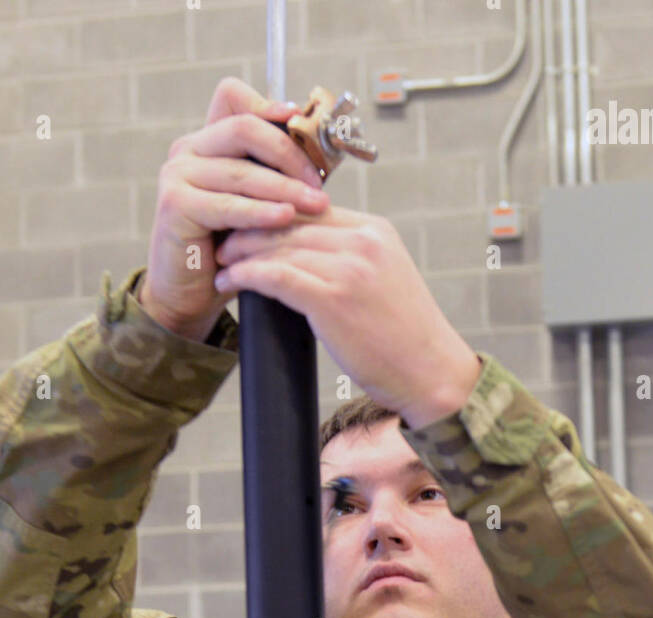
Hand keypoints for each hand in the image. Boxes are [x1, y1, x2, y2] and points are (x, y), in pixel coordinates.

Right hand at [139, 76, 329, 341]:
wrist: (191, 295)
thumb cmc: (228, 251)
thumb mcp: (256, 204)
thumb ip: (275, 175)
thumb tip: (324, 152)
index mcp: (207, 142)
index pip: (233, 98)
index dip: (268, 105)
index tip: (302, 120)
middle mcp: (188, 150)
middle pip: (245, 128)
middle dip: (289, 152)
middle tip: (319, 181)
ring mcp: (177, 175)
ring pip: (241, 170)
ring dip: (285, 188)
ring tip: (316, 204)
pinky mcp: (175, 206)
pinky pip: (227, 205)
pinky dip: (260, 212)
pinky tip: (286, 217)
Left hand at [211, 205, 481, 423]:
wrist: (431, 374)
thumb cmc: (405, 340)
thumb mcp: (385, 282)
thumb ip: (353, 261)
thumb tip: (308, 258)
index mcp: (376, 231)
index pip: (312, 208)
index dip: (274, 214)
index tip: (247, 225)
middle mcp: (363, 242)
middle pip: (290, 222)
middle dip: (249, 229)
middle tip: (222, 241)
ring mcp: (348, 268)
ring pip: (279, 246)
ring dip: (241, 253)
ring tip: (220, 263)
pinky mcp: (332, 298)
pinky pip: (275, 275)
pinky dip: (246, 276)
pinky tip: (229, 282)